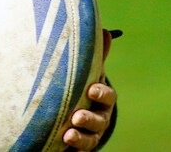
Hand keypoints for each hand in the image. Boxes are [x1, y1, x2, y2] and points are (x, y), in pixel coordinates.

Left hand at [62, 28, 119, 149]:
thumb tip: (105, 30)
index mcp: (102, 98)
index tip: (91, 90)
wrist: (76, 115)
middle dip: (89, 119)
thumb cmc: (81, 88)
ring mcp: (90, 134)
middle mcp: (99, 118)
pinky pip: (77, 151)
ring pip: (88, 139)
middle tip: (76, 117)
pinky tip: (63, 147)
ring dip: (79, 138)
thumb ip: (95, 56)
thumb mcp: (88, 73)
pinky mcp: (78, 147)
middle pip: (99, 121)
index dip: (101, 93)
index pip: (107, 96)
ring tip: (67, 135)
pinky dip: (72, 149)